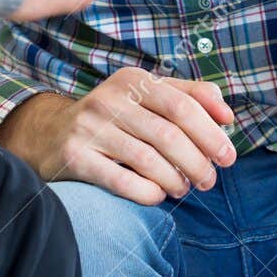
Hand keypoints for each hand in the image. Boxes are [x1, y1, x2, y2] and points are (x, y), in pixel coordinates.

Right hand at [0, 68, 235, 205]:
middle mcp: (109, 99)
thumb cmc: (114, 119)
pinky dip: (148, 193)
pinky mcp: (75, 157)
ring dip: (175, 180)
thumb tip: (228, 115)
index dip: (211, 133)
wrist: (49, 135)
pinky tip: (158, 196)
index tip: (228, 157)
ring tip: (184, 189)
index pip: (183, 105)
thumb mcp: (146, 97)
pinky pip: (122, 180)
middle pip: (168, 134)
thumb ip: (190, 97)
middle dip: (198, 162)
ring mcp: (90, 128)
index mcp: (132, 80)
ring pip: (148, 160)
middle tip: (209, 181)